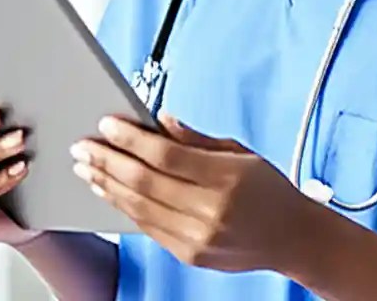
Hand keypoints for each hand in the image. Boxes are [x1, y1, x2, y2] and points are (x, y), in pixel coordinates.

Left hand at [69, 113, 316, 272]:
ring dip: (106, 184)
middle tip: (83, 145)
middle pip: (145, 182)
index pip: (166, 155)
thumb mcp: (241, 153)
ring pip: (139, 207)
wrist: (293, 239)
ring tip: (86, 166)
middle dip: (107, 160)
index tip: (107, 123)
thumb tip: (159, 121)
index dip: (131, 138)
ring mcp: (198, 237)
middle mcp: (211, 210)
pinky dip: (123, 206)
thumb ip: (197, 139)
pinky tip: (108, 190)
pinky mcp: (189, 255)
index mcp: (227, 177)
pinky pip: (147, 226)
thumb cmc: (270, 191)